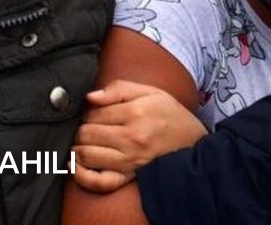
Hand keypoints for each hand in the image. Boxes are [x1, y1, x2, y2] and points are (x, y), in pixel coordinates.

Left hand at [72, 80, 206, 192]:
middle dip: (81, 129)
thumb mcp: (150, 92)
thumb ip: (118, 89)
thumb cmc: (170, 114)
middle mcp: (131, 138)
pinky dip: (82, 175)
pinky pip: (99, 182)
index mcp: (135, 113)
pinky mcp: (130, 177)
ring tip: (84, 143)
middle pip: (86, 134)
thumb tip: (90, 97)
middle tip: (89, 127)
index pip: (93, 113)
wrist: (193, 142)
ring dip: (78, 148)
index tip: (95, 113)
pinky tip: (77, 165)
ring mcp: (129, 160)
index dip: (88, 112)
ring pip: (86, 155)